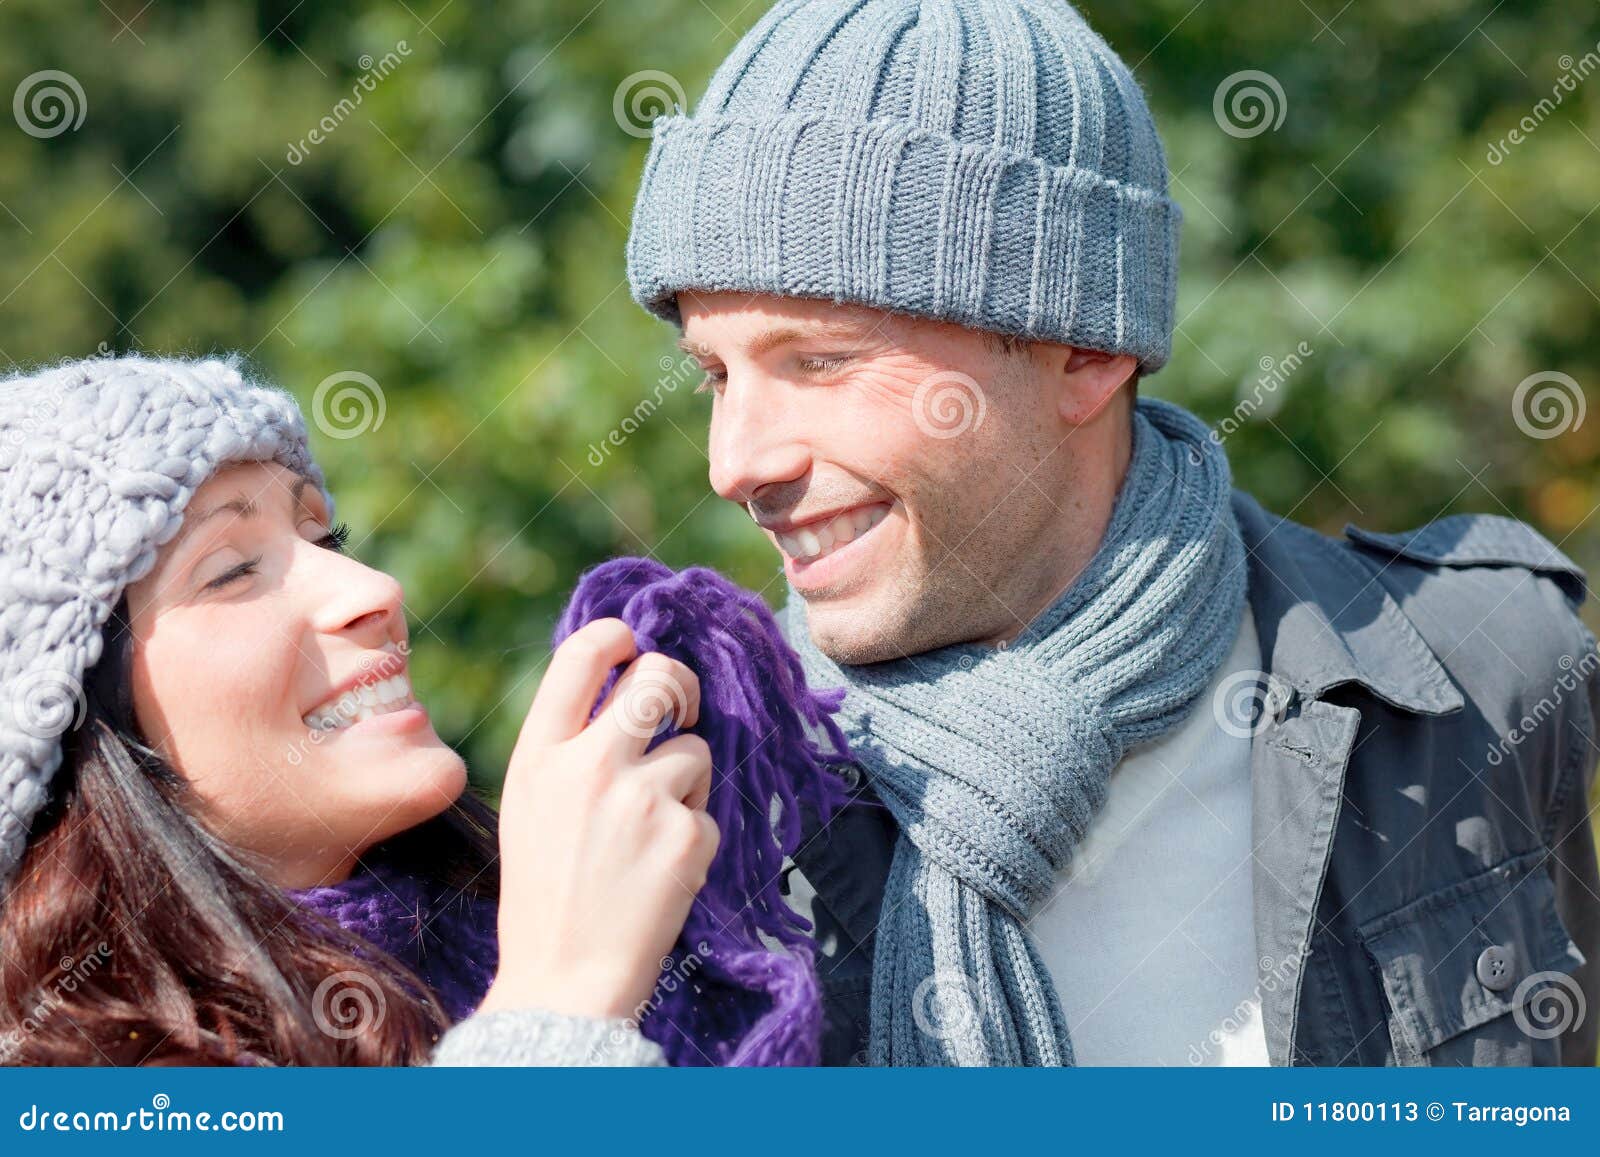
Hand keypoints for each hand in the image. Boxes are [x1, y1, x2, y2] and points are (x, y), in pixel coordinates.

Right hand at [478, 618, 718, 1020]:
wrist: (564, 978)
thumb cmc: (547, 891)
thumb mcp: (531, 802)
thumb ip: (568, 743)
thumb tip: (623, 684)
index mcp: (540, 753)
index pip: (584, 652)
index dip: (619, 636)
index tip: (635, 647)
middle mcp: (589, 764)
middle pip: (660, 675)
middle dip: (681, 685)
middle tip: (682, 708)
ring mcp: (642, 797)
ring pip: (696, 749)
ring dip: (686, 781)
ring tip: (648, 832)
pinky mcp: (686, 834)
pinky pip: (707, 809)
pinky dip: (693, 835)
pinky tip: (660, 871)